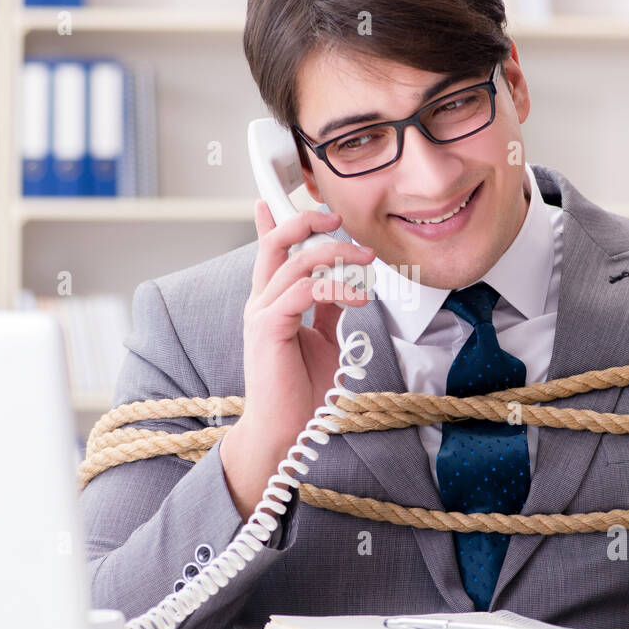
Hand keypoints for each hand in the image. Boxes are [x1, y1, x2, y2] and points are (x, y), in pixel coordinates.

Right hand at [220, 201, 376, 518]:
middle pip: (278, 243)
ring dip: (338, 256)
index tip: (272, 199)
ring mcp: (261, 313)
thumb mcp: (323, 340)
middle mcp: (261, 302)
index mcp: (271, 302)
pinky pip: (303, 290)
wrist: (285, 430)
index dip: (270, 222)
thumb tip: (341, 287)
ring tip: (367, 265)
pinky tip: (356, 297)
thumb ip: (327, 311)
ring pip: (297, 261)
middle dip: (308, 222)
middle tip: (341, 220)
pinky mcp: (268, 327)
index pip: (268, 252)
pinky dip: (334, 287)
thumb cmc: (301, 391)